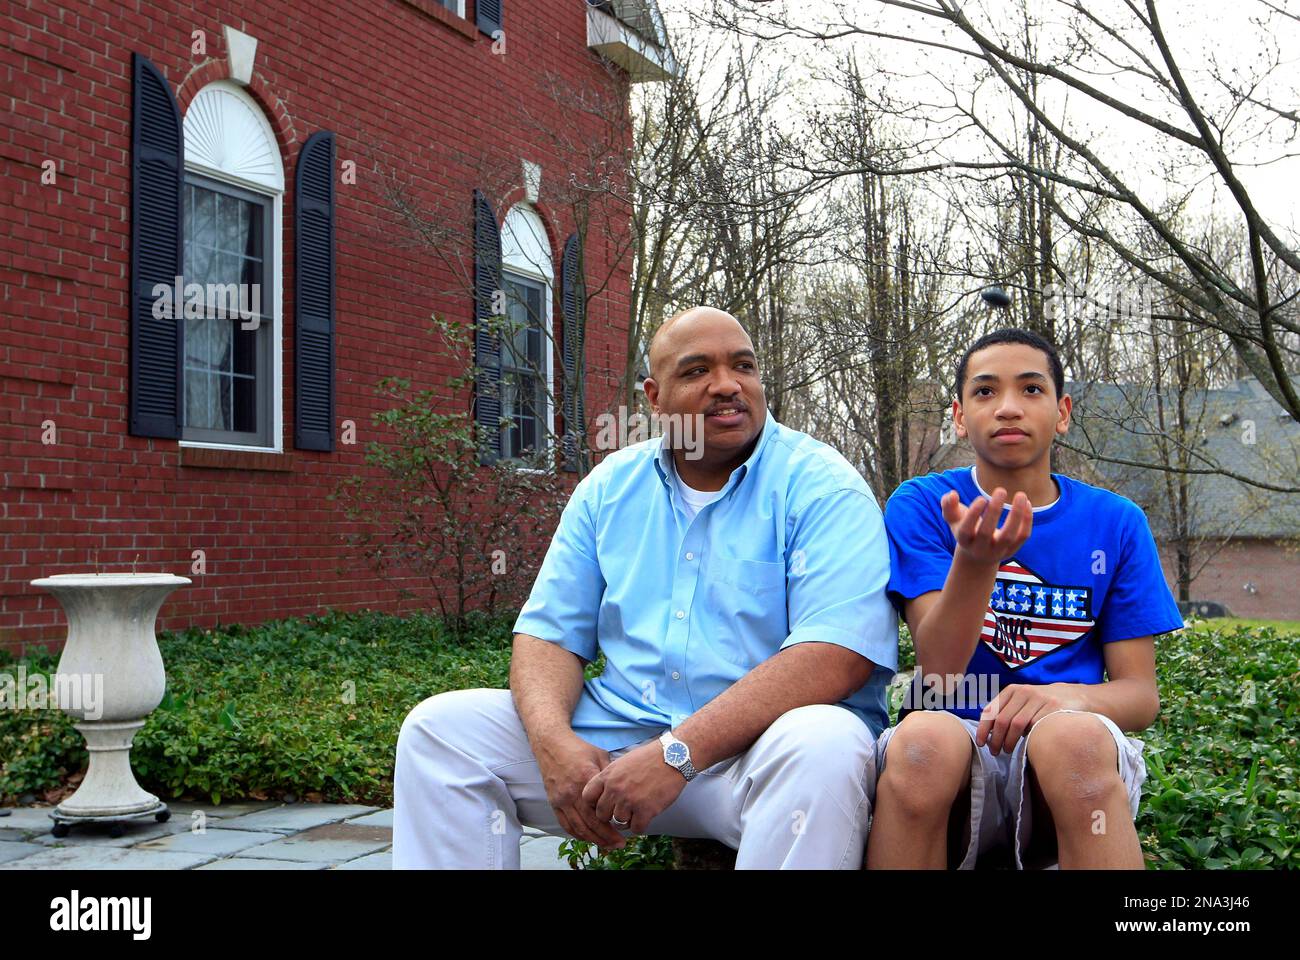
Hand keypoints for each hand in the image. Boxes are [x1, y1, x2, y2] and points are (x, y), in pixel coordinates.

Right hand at [533, 732, 627, 848]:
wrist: (552, 745)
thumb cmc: (578, 749)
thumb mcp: (599, 756)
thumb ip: (609, 775)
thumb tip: (623, 790)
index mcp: (585, 780)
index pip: (599, 812)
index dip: (611, 828)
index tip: (623, 835)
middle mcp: (571, 793)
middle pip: (589, 824)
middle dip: (605, 838)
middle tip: (618, 845)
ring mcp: (561, 799)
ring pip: (577, 827)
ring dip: (592, 839)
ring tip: (606, 846)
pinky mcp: (553, 802)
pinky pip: (565, 824)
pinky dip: (577, 834)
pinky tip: (588, 838)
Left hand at [581, 739, 687, 835]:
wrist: (672, 757)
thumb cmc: (648, 758)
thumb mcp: (622, 763)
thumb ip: (610, 778)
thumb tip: (602, 795)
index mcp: (608, 775)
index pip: (587, 797)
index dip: (594, 803)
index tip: (603, 804)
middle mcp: (615, 789)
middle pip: (601, 814)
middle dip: (609, 815)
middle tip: (621, 811)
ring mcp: (630, 801)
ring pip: (617, 823)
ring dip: (626, 820)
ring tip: (635, 813)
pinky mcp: (645, 810)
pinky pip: (635, 828)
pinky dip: (640, 825)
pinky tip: (645, 816)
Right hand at [941, 487, 1032, 565]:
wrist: (978, 556)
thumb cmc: (965, 530)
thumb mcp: (954, 520)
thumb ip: (949, 506)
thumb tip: (952, 494)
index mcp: (964, 540)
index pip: (966, 530)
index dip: (973, 515)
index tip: (981, 498)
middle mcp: (980, 548)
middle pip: (986, 532)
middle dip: (994, 511)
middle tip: (1000, 490)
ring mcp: (998, 551)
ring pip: (1009, 536)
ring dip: (1016, 515)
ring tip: (1021, 494)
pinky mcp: (1012, 550)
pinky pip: (1022, 536)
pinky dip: (1026, 520)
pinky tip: (1026, 503)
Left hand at [975, 683, 1081, 754]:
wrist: (1073, 695)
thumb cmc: (1041, 704)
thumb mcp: (1022, 702)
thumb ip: (1006, 712)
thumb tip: (987, 734)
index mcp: (1012, 690)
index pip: (991, 710)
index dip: (983, 728)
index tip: (981, 743)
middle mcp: (1024, 692)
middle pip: (1003, 720)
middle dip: (996, 739)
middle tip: (995, 751)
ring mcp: (1040, 698)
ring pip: (1017, 724)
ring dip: (1010, 742)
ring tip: (1007, 751)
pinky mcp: (1054, 707)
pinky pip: (1036, 726)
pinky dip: (1028, 738)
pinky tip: (1026, 744)